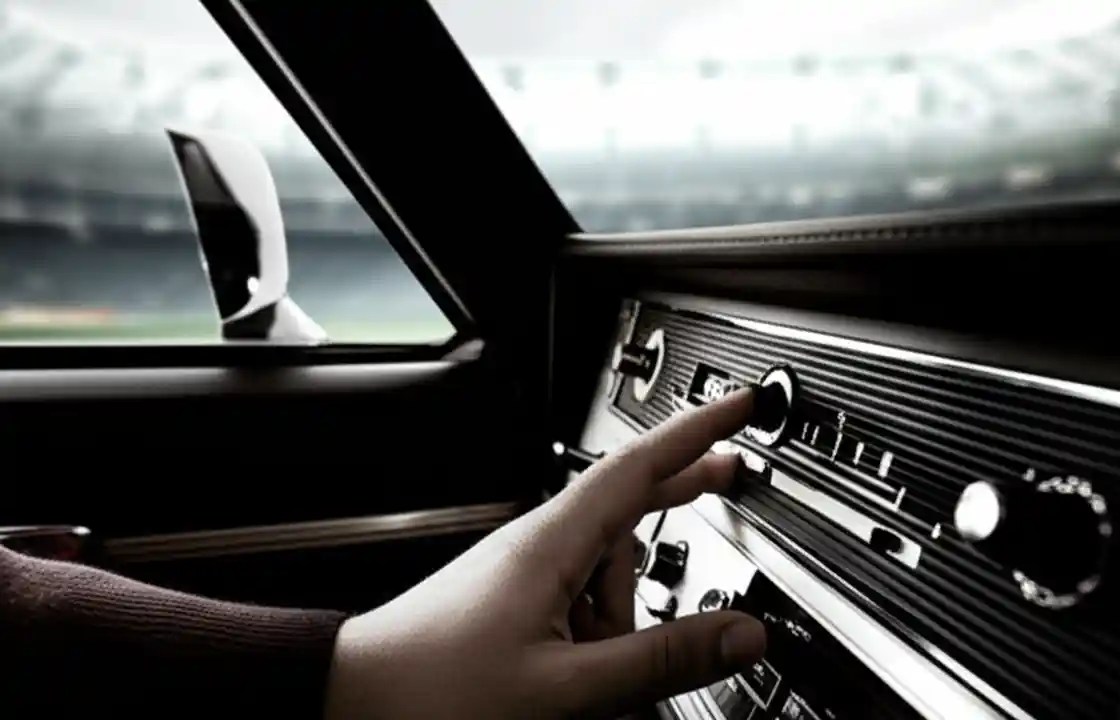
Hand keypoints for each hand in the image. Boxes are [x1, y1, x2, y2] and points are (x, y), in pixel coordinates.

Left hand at [325, 388, 766, 718]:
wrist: (352, 701)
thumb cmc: (436, 691)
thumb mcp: (566, 687)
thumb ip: (660, 660)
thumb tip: (741, 633)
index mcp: (553, 544)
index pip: (640, 466)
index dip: (696, 431)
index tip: (737, 404)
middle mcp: (538, 545)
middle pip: (629, 502)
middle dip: (681, 492)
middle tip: (730, 473)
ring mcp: (522, 574)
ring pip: (604, 567)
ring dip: (629, 611)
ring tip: (614, 680)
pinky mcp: (510, 603)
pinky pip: (576, 596)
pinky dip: (599, 629)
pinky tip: (591, 680)